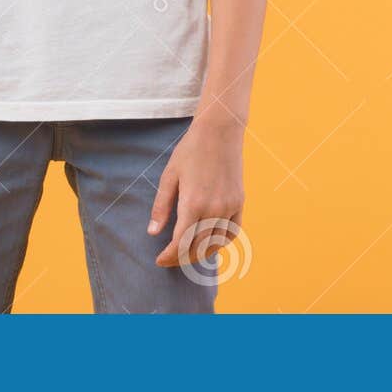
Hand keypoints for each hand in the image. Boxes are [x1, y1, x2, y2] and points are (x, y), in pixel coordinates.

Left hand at [148, 113, 245, 267]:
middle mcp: (213, 209)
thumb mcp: (169, 176)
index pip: (181, 243)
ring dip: (200, 253)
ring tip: (187, 253)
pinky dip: (221, 242)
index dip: (169, 256)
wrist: (219, 131)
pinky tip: (210, 242)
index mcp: (193, 203)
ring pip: (216, 243)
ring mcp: (229, 207)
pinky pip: (232, 232)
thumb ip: (161, 207)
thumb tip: (152, 233)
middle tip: (169, 258)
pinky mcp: (239, 202)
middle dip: (181, 258)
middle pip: (198, 247)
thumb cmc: (190, 150)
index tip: (159, 260)